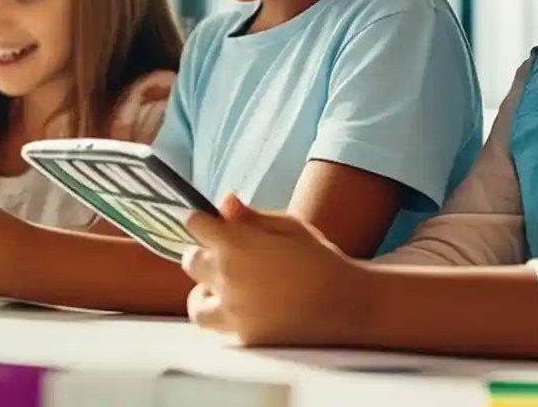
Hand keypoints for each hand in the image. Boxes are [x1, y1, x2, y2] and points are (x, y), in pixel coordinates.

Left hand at [182, 194, 367, 346]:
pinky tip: (246, 308)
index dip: (201, 221)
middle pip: (190, 261)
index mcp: (236, 244)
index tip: (209, 224)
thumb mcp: (289, 226)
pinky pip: (219, 326)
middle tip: (228, 256)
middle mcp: (227, 277)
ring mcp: (233, 311)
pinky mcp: (243, 336)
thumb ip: (250, 216)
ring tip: (228, 289)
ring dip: (206, 291)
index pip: (194, 224)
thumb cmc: (320, 260)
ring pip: (197, 302)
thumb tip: (224, 201)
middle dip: (205, 254)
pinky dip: (225, 316)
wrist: (347, 303)